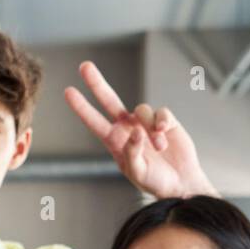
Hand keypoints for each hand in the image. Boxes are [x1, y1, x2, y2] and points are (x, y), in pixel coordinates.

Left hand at [64, 61, 217, 199]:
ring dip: (151, 128)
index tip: (68, 92)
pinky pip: (161, 112)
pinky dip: (163, 122)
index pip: (95, 121)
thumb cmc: (155, 181)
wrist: (180, 183)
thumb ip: (132, 153)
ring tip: (160, 148)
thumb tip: (134, 133)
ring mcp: (145, 122)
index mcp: (115, 141)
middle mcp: (127, 128)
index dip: (82, 107)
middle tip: (84, 65)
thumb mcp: (137, 172)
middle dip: (97, 83)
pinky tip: (165, 134)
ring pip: (142, 109)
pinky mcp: (165, 120)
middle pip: (109, 100)